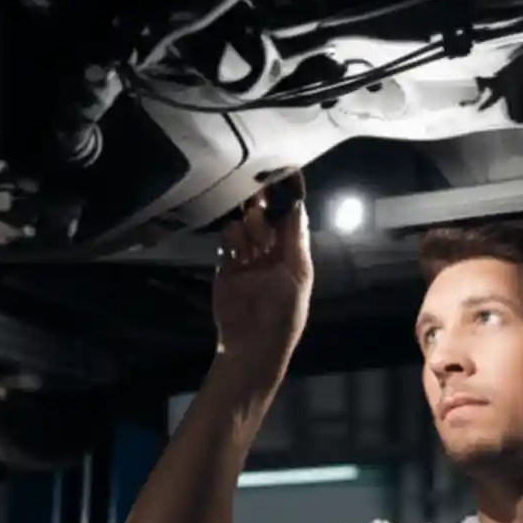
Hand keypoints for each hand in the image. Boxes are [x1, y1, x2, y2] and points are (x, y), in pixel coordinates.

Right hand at [212, 190, 312, 361]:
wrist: (252, 346)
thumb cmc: (283, 314)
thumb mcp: (297, 276)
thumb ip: (295, 239)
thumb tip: (297, 204)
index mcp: (293, 253)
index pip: (290, 218)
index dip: (286, 199)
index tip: (282, 176)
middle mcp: (271, 251)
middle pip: (265, 216)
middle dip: (263, 207)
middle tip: (259, 200)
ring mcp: (247, 257)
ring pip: (245, 224)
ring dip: (250, 226)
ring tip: (254, 245)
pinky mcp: (225, 264)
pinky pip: (227, 239)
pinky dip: (233, 238)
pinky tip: (238, 252)